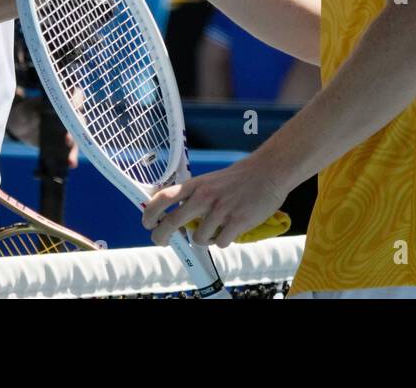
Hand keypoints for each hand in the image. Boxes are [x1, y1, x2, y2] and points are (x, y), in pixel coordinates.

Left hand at [141, 156, 287, 247]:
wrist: (268, 171)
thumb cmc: (240, 177)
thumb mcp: (211, 181)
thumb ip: (195, 196)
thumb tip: (179, 215)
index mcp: (196, 184)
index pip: (164, 197)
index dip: (150, 212)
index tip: (146, 223)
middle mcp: (204, 197)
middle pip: (171, 222)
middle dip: (162, 236)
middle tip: (162, 242)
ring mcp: (220, 210)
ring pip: (199, 238)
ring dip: (205, 239)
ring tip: (216, 230)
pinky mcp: (237, 221)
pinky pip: (221, 243)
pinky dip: (224, 241)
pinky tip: (231, 231)